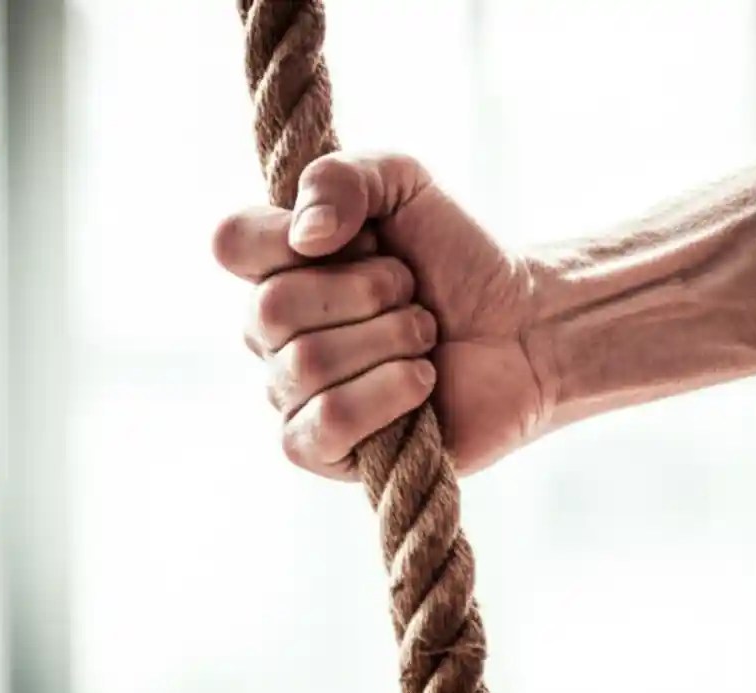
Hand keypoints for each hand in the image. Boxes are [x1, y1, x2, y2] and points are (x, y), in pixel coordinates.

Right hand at [213, 153, 547, 478]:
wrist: (524, 327)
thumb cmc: (458, 258)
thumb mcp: (404, 183)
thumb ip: (343, 176)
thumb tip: (305, 237)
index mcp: (278, 268)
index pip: (231, 243)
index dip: (293, 235)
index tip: (362, 237)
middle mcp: (273, 334)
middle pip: (272, 307)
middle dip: (368, 291)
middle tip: (412, 293)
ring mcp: (294, 395)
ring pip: (306, 365)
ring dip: (392, 340)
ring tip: (426, 336)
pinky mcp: (325, 451)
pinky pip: (325, 423)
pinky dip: (385, 394)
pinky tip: (422, 381)